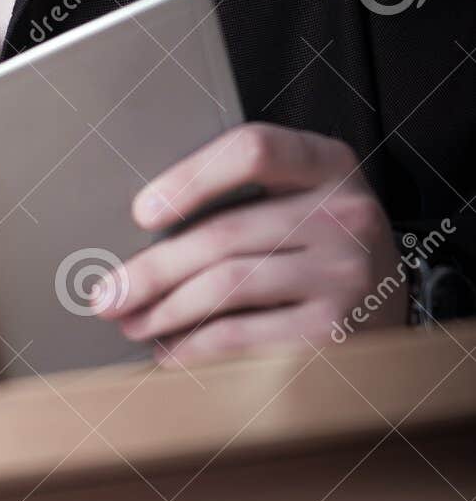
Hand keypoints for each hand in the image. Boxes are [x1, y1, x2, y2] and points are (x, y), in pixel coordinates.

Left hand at [93, 122, 407, 362]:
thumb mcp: (300, 193)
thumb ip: (240, 193)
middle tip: (108, 293)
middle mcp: (345, 214)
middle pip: (224, 234)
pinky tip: (169, 350)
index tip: (141, 212)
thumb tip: (139, 229)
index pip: (253, 149)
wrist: (393, 298)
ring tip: (131, 322)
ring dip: (163, 310)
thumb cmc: (320, 237)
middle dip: (151, 269)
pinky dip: (193, 347)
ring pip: (226, 287)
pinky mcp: (336, 333)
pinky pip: (243, 337)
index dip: (189, 178)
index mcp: (327, 163)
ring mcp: (344, 275)